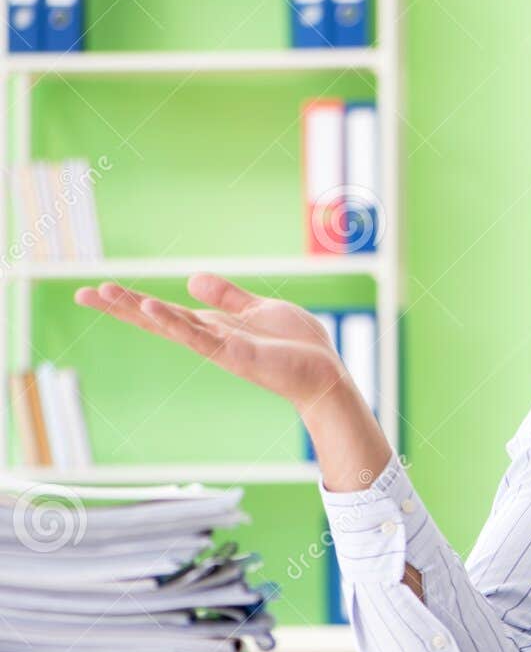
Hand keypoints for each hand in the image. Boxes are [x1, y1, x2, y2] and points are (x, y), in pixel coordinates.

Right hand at [73, 273, 346, 413]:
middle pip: (157, 318)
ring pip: (172, 325)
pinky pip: (200, 336)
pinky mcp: (236, 354)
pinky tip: (152, 308)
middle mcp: (210, 338)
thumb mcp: (260, 309)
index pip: (164, 310)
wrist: (325, 373)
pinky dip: (176, 323)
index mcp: (214, 325)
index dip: (131, 301)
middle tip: (84, 293)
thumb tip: (192, 278)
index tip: (95, 289)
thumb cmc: (296, 346)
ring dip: (140, 309)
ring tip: (108, 293)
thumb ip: (228, 296)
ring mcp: (220, 347)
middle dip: (122, 307)